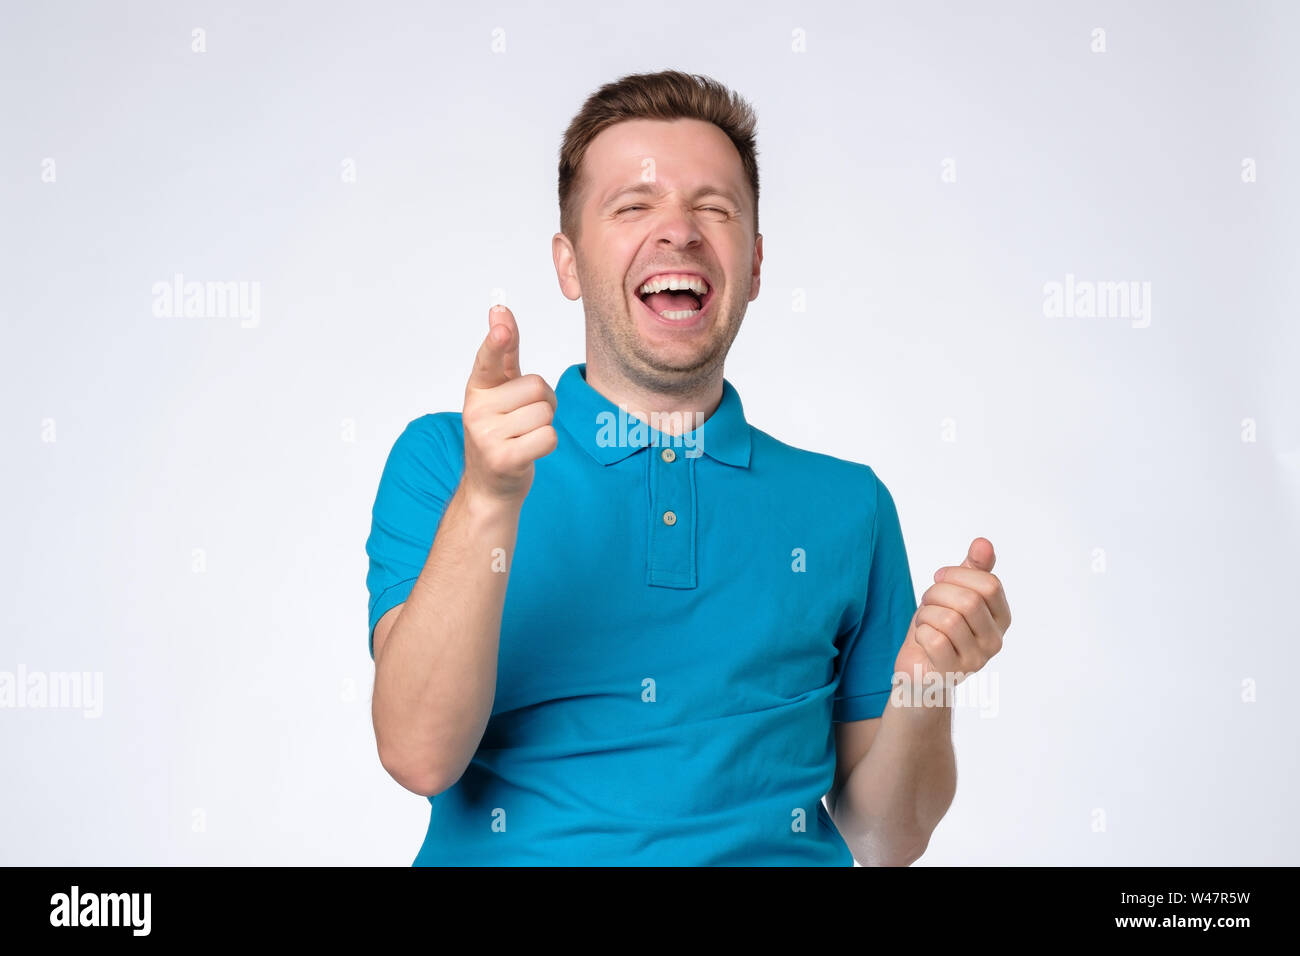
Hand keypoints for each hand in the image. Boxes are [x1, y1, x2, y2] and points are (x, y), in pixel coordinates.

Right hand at [461, 305, 557, 504]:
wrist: (489, 488)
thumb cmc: (500, 433)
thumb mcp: (498, 393)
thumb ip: (503, 353)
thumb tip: (499, 310)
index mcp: (477, 389)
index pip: (488, 359)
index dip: (497, 340)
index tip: (501, 322)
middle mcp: (476, 410)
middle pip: (538, 387)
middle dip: (543, 403)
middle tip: (525, 421)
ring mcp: (487, 436)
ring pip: (545, 413)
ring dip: (544, 425)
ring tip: (524, 437)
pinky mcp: (503, 459)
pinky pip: (548, 437)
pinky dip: (546, 444)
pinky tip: (528, 452)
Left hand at [893, 537, 1010, 693]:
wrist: (919, 667)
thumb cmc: (938, 626)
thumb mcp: (955, 592)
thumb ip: (973, 569)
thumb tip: (983, 543)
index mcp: (1001, 617)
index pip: (990, 584)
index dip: (957, 575)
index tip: (940, 579)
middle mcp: (995, 640)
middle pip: (969, 600)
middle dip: (937, 593)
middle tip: (928, 601)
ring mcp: (976, 659)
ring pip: (948, 619)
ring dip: (926, 614)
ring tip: (925, 620)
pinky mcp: (952, 672)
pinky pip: (934, 640)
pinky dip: (920, 633)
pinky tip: (923, 639)